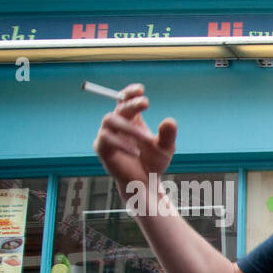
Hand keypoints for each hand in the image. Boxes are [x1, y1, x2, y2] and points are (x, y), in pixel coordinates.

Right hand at [92, 84, 178, 208]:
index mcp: (131, 120)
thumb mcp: (166, 148)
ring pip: (110, 120)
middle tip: (146, 103)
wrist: (146, 183)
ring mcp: (107, 136)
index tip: (140, 89)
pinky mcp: (102, 149)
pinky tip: (136, 152)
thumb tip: (170, 121)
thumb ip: (168, 135)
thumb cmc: (154, 162)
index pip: (125, 100)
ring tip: (148, 139)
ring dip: (130, 127)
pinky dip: (122, 144)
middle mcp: (117, 125)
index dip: (130, 92)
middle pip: (119, 108)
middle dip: (132, 104)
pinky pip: (106, 139)